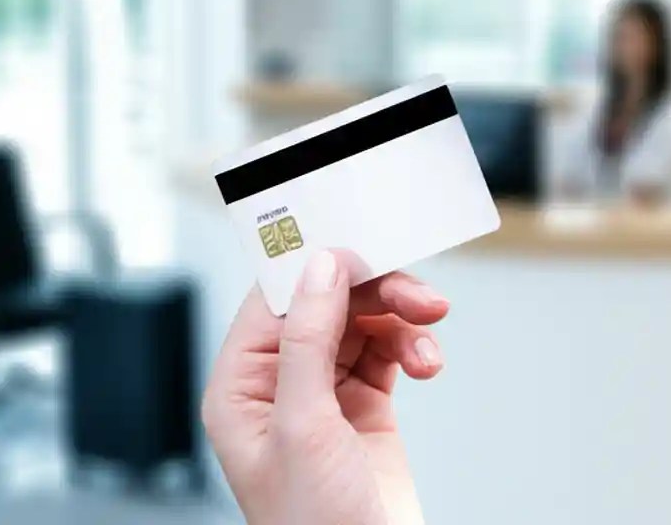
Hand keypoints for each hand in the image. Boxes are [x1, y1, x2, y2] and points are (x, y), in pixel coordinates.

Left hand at [203, 250, 447, 524]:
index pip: (275, 299)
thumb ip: (309, 341)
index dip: (318, 266)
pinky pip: (389, 349)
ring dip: (403, 321)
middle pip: (329, 302)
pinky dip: (412, 347)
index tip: (361, 244)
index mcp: (241, 386)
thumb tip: (321, 269)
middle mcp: (279, 384)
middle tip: (421, 297)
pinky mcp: (365, 405)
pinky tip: (427, 363)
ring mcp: (325, 394)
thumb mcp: (305, 427)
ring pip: (365, 322)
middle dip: (378, 294)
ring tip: (430, 339)